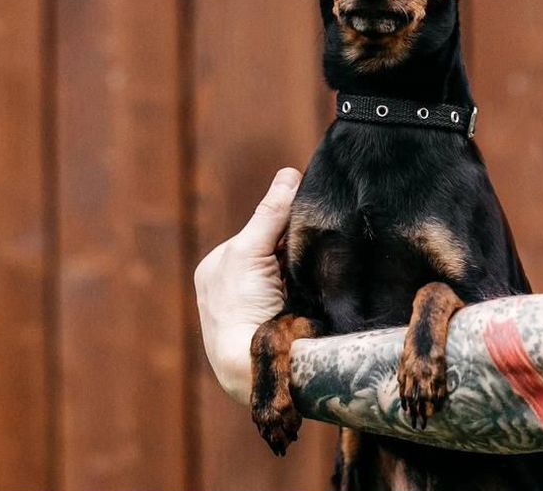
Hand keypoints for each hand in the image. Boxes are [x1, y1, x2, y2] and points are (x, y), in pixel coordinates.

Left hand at [194, 167, 301, 403]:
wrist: (254, 368)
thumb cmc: (240, 310)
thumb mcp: (249, 251)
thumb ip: (270, 214)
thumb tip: (290, 175)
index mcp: (218, 267)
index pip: (259, 230)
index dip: (284, 222)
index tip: (309, 213)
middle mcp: (234, 286)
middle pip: (276, 250)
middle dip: (296, 244)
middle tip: (320, 236)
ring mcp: (258, 307)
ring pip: (292, 271)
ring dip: (306, 265)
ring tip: (322, 261)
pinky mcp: (281, 324)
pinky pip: (303, 291)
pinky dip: (313, 284)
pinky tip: (324, 282)